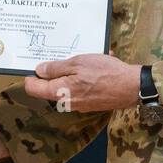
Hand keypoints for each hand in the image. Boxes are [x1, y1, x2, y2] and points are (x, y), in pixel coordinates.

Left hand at [23, 54, 141, 112]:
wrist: (132, 87)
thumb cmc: (104, 73)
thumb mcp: (78, 63)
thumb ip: (56, 68)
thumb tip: (39, 70)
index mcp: (59, 92)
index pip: (33, 89)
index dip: (30, 77)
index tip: (34, 66)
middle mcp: (66, 102)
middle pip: (50, 88)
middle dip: (54, 72)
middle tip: (63, 57)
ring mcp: (79, 105)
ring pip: (67, 87)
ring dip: (72, 73)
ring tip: (85, 59)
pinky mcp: (91, 103)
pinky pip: (80, 89)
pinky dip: (84, 78)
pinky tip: (96, 66)